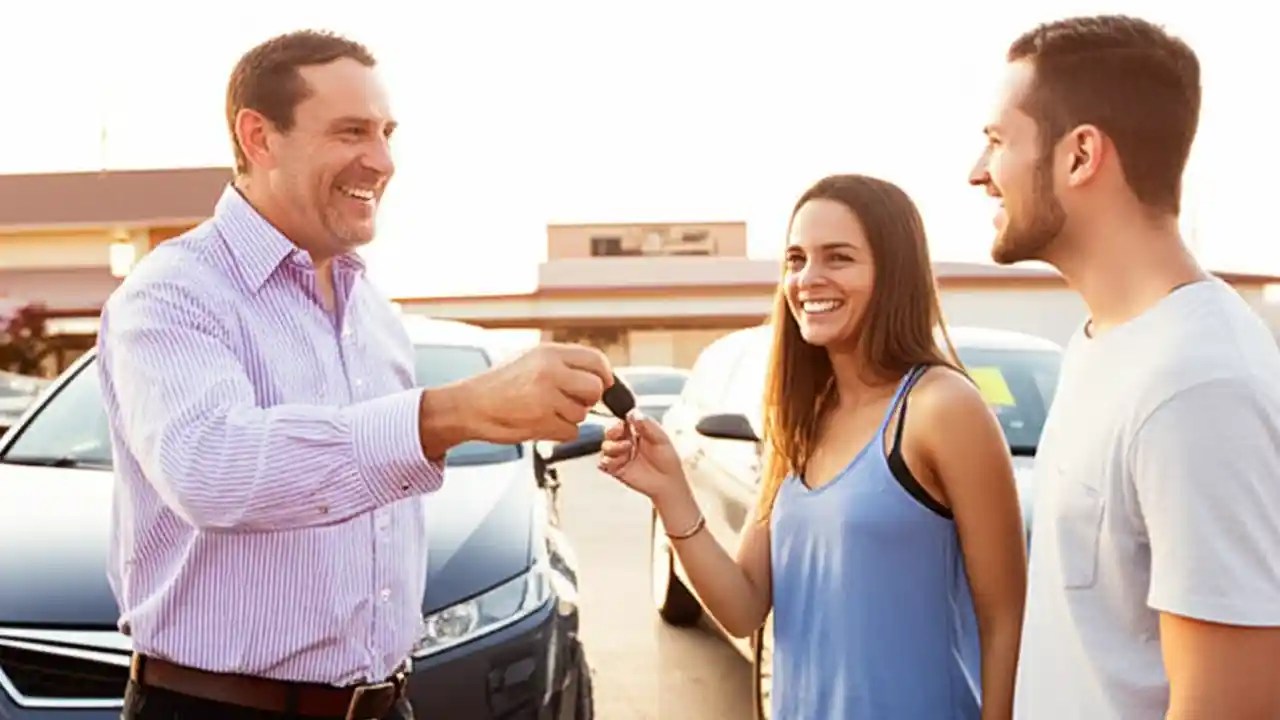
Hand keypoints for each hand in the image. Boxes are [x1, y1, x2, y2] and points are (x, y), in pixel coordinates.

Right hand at [466, 343, 612, 442]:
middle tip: (573, 401)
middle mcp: (550, 371)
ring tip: (543, 411)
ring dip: (569, 417)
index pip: (596, 359)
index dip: (604, 375)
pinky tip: (539, 423)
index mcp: (548, 353)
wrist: (468, 406)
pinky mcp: (542, 422)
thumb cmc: (497, 385)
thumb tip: (597, 373)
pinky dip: (559, 433)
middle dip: (589, 399)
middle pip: (596, 388)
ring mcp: (546, 397)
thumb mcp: (529, 359)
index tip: (602, 383)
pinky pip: (571, 432)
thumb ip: (562, 363)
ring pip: (582, 414)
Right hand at [598, 410, 686, 502]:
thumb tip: (633, 413)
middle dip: (612, 431)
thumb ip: (647, 425)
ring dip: (613, 446)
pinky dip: (607, 461)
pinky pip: (603, 463)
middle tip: (620, 432)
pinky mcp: (616, 469)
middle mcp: (625, 442)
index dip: (619, 420)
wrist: (668, 481)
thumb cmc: (667, 459)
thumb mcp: (660, 438)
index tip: (623, 422)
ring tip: (627, 449)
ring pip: (605, 446)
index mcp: (636, 431)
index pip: (621, 421)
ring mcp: (620, 456)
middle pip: (609, 432)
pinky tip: (619, 461)